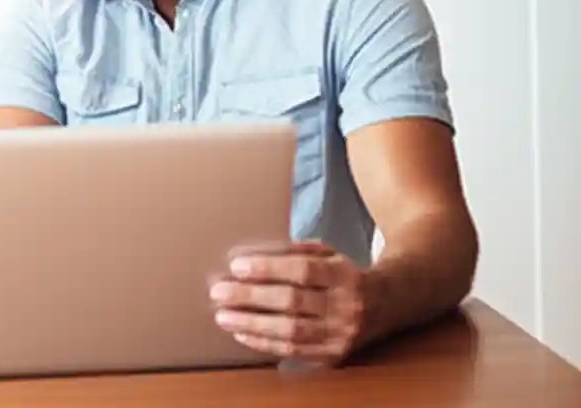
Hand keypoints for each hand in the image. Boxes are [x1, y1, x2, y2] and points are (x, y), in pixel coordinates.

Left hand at [209, 241, 369, 364]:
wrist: (388, 304)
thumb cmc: (343, 274)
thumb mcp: (326, 253)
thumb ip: (290, 252)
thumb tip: (246, 256)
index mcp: (344, 275)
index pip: (302, 271)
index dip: (267, 268)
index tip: (236, 266)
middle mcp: (346, 306)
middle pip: (292, 302)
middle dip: (250, 297)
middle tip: (218, 292)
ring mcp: (341, 334)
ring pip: (291, 332)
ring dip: (251, 324)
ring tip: (223, 316)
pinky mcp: (334, 355)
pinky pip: (294, 352)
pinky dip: (264, 343)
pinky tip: (241, 333)